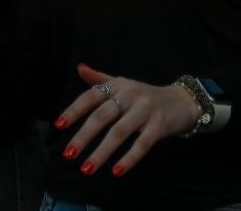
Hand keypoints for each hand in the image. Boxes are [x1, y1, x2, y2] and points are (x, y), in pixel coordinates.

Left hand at [54, 63, 199, 178]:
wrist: (182, 101)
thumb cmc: (146, 96)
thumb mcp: (123, 84)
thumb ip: (100, 80)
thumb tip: (79, 68)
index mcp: (117, 86)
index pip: (91, 96)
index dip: (74, 110)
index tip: (58, 126)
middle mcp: (130, 95)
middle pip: (102, 116)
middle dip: (83, 136)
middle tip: (68, 154)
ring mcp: (145, 110)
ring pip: (119, 132)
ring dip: (101, 152)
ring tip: (87, 168)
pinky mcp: (159, 125)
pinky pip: (142, 144)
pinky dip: (128, 159)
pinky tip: (116, 172)